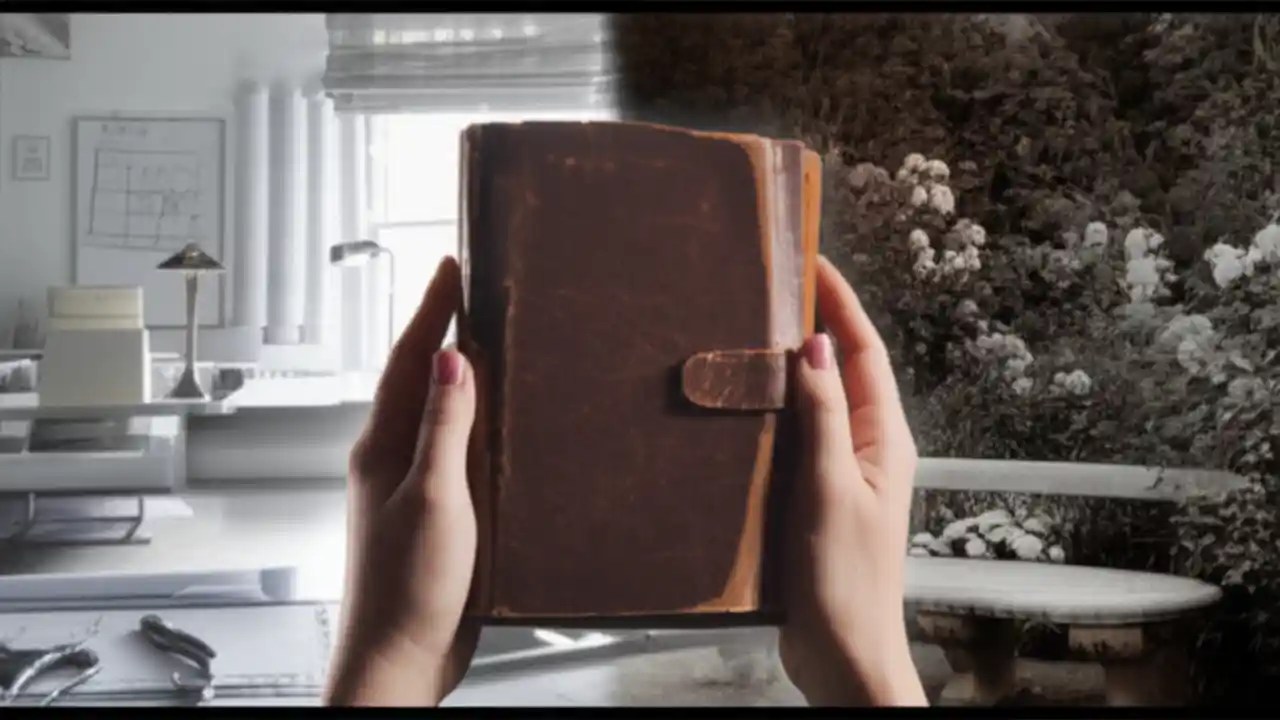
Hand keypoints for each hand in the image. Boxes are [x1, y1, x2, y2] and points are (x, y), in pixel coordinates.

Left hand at [324, 258, 479, 705]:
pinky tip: (496, 426)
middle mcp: (390, 458)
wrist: (399, 658)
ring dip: (458, 375)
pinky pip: (452, 449)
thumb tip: (454, 359)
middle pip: (418, 379)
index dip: (431, 310)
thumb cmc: (406, 589)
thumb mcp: (433, 498)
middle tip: (470, 290)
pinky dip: (473, 423)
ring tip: (487, 341)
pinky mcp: (433, 512)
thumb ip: (444, 428)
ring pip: (435, 413)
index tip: (451, 266)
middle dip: (443, 331)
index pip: (410, 360)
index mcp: (382, 447)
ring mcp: (410, 485)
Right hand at [778, 256, 926, 705]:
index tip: (812, 260)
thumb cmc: (845, 579)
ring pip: (817, 402)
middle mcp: (868, 448)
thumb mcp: (832, 488)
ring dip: (791, 367)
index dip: (841, 303)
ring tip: (750, 330)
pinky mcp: (815, 497)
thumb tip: (816, 345)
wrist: (842, 654)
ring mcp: (842, 473)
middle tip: (772, 285)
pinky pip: (797, 438)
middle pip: (843, 370)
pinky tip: (742, 406)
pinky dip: (774, 412)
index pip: (865, 351)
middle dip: (813, 324)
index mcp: (885, 438)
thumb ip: (826, 416)